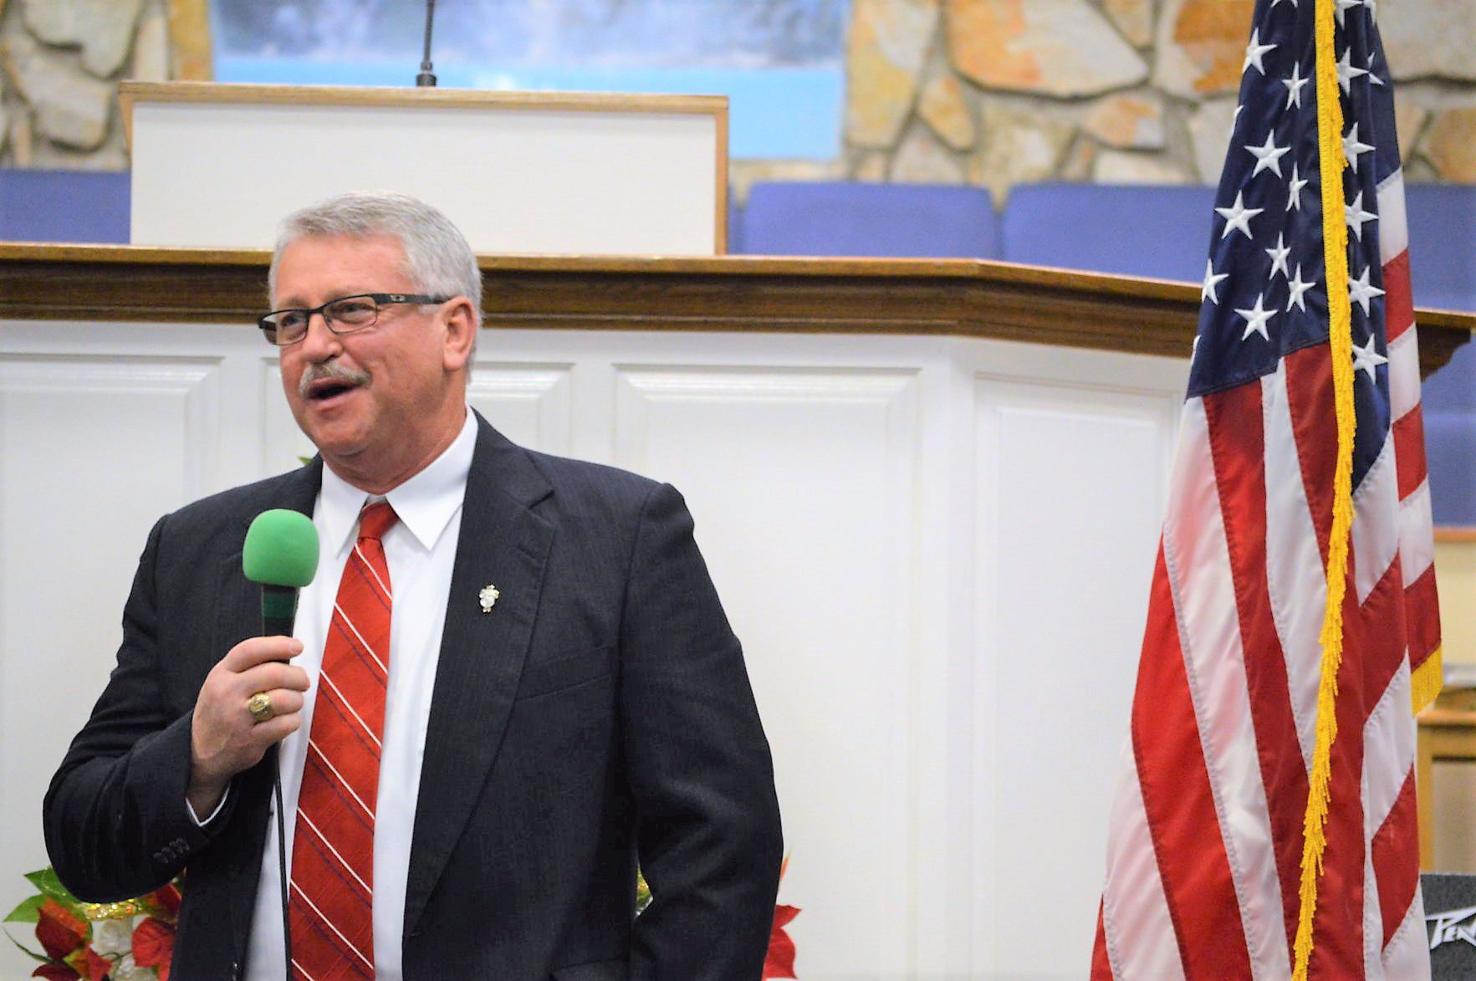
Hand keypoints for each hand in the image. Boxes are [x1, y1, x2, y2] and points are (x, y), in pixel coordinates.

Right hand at [188, 636, 308, 815]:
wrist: (198, 752)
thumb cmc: (219, 712)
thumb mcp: (221, 683)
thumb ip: (248, 667)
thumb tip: (287, 653)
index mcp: (220, 674)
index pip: (251, 650)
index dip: (278, 645)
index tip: (297, 646)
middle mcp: (227, 693)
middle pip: (274, 673)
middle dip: (297, 676)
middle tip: (302, 681)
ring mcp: (238, 718)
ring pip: (284, 699)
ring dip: (297, 700)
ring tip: (293, 703)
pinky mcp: (250, 741)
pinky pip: (286, 724)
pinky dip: (293, 720)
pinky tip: (286, 720)